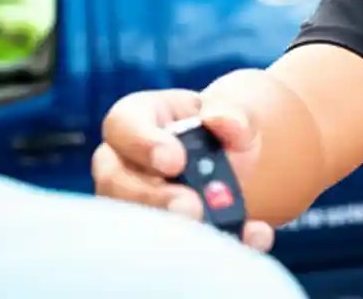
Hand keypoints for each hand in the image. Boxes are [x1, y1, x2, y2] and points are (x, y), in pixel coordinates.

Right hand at [92, 88, 274, 251]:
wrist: (223, 165)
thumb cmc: (213, 132)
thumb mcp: (228, 113)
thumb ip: (231, 114)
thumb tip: (223, 121)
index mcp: (132, 121)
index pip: (122, 126)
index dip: (145, 144)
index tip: (176, 160)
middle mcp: (118, 164)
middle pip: (116, 181)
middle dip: (155, 198)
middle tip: (191, 208)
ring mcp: (127, 204)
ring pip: (130, 222)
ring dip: (171, 231)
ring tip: (213, 233)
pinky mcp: (145, 236)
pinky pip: (161, 249)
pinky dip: (210, 249)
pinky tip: (246, 238)